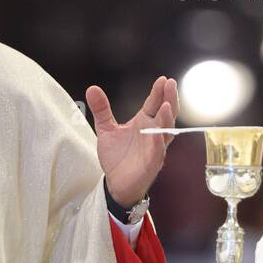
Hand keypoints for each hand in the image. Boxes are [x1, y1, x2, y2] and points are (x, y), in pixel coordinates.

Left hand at [87, 76, 178, 206]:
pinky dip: (157, 142)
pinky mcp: (152, 163)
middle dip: (169, 99)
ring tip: (166, 105)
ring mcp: (155, 148)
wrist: (115, 183)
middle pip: (166, 113)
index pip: (154, 103)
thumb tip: (92, 89)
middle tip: (170, 85)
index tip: (162, 79)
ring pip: (166, 131)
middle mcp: (153, 133)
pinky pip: (157, 151)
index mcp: (144, 122)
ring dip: (167, 118)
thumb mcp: (106, 129)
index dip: (158, 92)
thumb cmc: (116, 156)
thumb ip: (101, 109)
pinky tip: (157, 132)